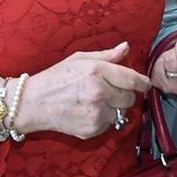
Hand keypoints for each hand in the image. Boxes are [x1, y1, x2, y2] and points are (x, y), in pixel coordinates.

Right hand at [8, 42, 151, 139]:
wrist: (32, 103)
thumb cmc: (54, 78)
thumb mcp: (79, 59)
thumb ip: (106, 55)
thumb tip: (126, 48)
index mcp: (97, 71)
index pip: (132, 80)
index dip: (142, 83)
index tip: (145, 84)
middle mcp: (99, 92)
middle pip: (129, 98)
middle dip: (123, 95)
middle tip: (109, 91)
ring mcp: (96, 113)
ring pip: (120, 113)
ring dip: (112, 108)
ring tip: (93, 102)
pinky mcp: (92, 129)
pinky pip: (109, 125)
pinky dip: (102, 119)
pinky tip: (86, 112)